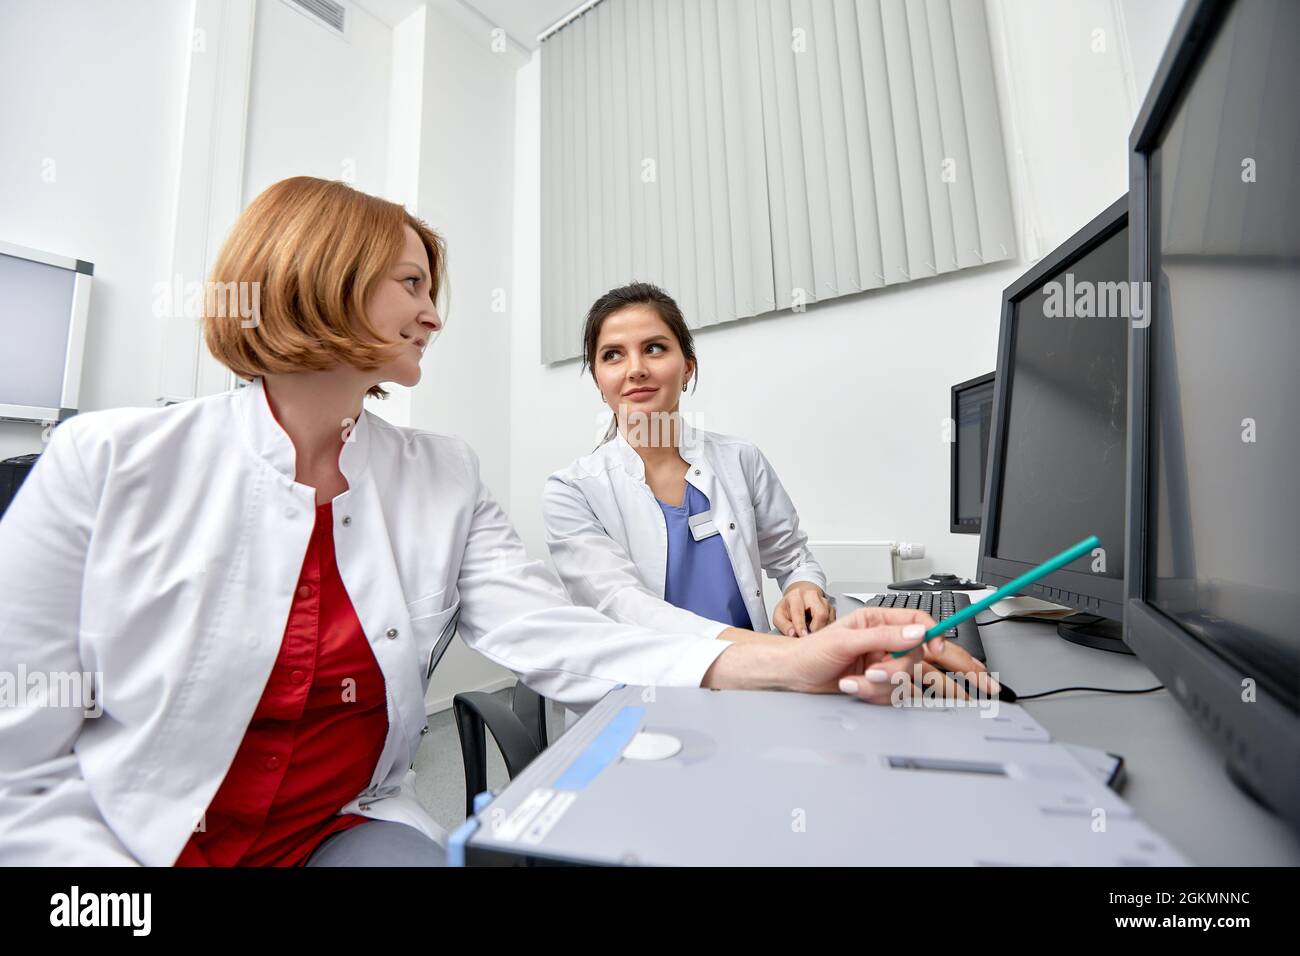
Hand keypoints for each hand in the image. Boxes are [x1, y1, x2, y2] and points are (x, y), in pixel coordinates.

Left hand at [772, 583, 834, 636]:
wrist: (798, 598)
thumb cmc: (788, 608)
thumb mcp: (779, 616)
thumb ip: (784, 625)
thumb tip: (793, 634)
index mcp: (795, 596)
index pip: (799, 611)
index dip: (801, 625)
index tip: (802, 635)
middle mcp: (811, 595)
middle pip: (820, 613)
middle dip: (816, 629)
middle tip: (810, 637)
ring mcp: (823, 600)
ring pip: (828, 618)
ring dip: (821, 629)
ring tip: (811, 631)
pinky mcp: (831, 607)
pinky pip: (832, 621)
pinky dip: (826, 628)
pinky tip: (817, 628)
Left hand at [777, 606, 933, 695]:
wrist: (794, 676)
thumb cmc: (810, 652)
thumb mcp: (845, 641)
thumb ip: (882, 637)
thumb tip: (915, 634)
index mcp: (877, 621)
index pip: (916, 622)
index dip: (931, 633)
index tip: (936, 648)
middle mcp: (882, 641)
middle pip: (913, 655)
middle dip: (894, 669)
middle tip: (873, 673)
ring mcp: (880, 663)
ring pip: (902, 678)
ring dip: (877, 685)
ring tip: (853, 681)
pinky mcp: (876, 683)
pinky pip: (890, 694)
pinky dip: (871, 694)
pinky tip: (851, 686)